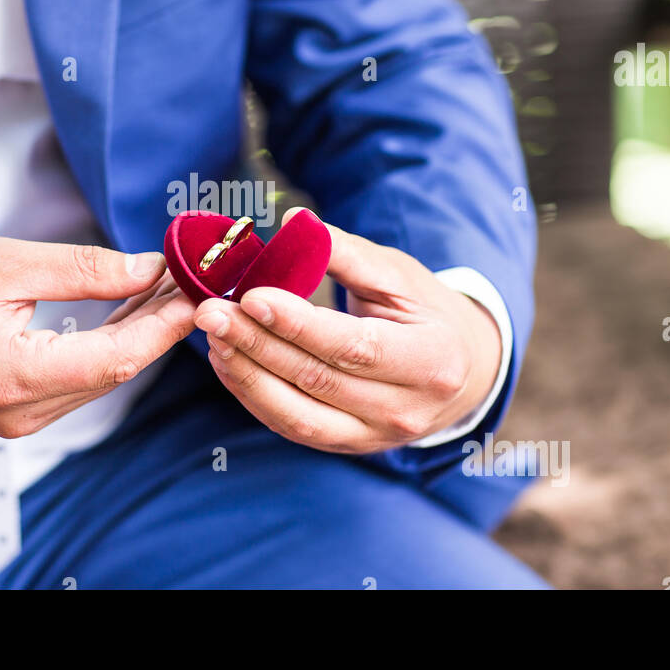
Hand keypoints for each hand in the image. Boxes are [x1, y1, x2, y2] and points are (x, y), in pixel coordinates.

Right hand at [0, 238, 192, 437]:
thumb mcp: (8, 263)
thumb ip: (84, 270)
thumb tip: (150, 269)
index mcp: (12, 375)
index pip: (116, 359)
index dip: (163, 327)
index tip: (194, 292)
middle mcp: (21, 412)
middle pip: (116, 371)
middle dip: (159, 325)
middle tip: (190, 279)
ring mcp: (21, 420)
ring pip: (103, 378)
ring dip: (139, 335)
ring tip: (167, 286)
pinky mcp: (21, 414)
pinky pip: (81, 381)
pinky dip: (110, 346)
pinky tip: (132, 309)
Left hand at [194, 209, 501, 454]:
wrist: (459, 371)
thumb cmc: (425, 312)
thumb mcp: (399, 275)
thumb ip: (347, 253)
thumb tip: (292, 223)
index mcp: (431, 360)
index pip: (353, 346)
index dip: (299, 324)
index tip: (252, 296)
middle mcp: (405, 410)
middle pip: (318, 380)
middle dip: (257, 344)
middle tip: (210, 311)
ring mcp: (375, 437)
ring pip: (298, 414)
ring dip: (247, 375)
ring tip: (214, 335)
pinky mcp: (348, 445)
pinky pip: (291, 426)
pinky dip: (253, 395)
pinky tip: (228, 361)